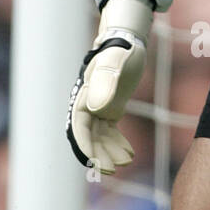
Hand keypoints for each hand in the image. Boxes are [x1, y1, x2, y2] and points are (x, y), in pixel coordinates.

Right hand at [66, 0, 153, 171]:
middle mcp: (87, 104)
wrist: (128, 39)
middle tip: (113, 170)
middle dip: (98, 156)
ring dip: (108, 153)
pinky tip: (130, 154)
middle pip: (88, 137)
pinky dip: (116, 144)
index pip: (79, 129)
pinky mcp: (109, 108)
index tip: (96, 164)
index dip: (86, 148)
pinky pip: (108, 132)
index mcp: (84, 96)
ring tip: (126, 162)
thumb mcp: (117, 62)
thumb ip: (106, 81)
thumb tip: (96, 109)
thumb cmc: (121, 49)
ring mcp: (98, 107)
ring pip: (98, 138)